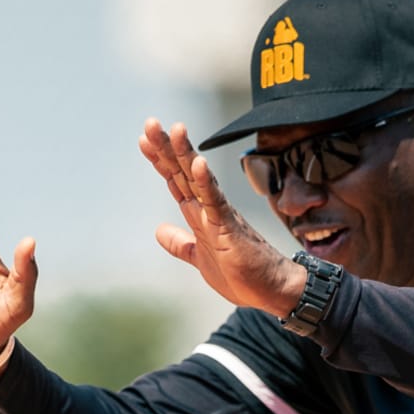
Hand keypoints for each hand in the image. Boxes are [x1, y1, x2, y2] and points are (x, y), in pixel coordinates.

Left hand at [142, 119, 306, 315]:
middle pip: (183, 171)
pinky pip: (216, 202)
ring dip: (185, 154)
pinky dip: (207, 183)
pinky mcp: (230, 227)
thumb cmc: (240, 274)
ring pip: (199, 179)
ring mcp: (220, 215)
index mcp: (200, 214)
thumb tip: (159, 231)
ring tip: (174, 129)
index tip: (144, 140)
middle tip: (150, 123)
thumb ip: (180, 243)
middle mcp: (209, 208)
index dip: (160, 160)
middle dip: (165, 148)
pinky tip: (199, 164)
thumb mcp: (198, 258)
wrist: (270, 290)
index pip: (176, 180)